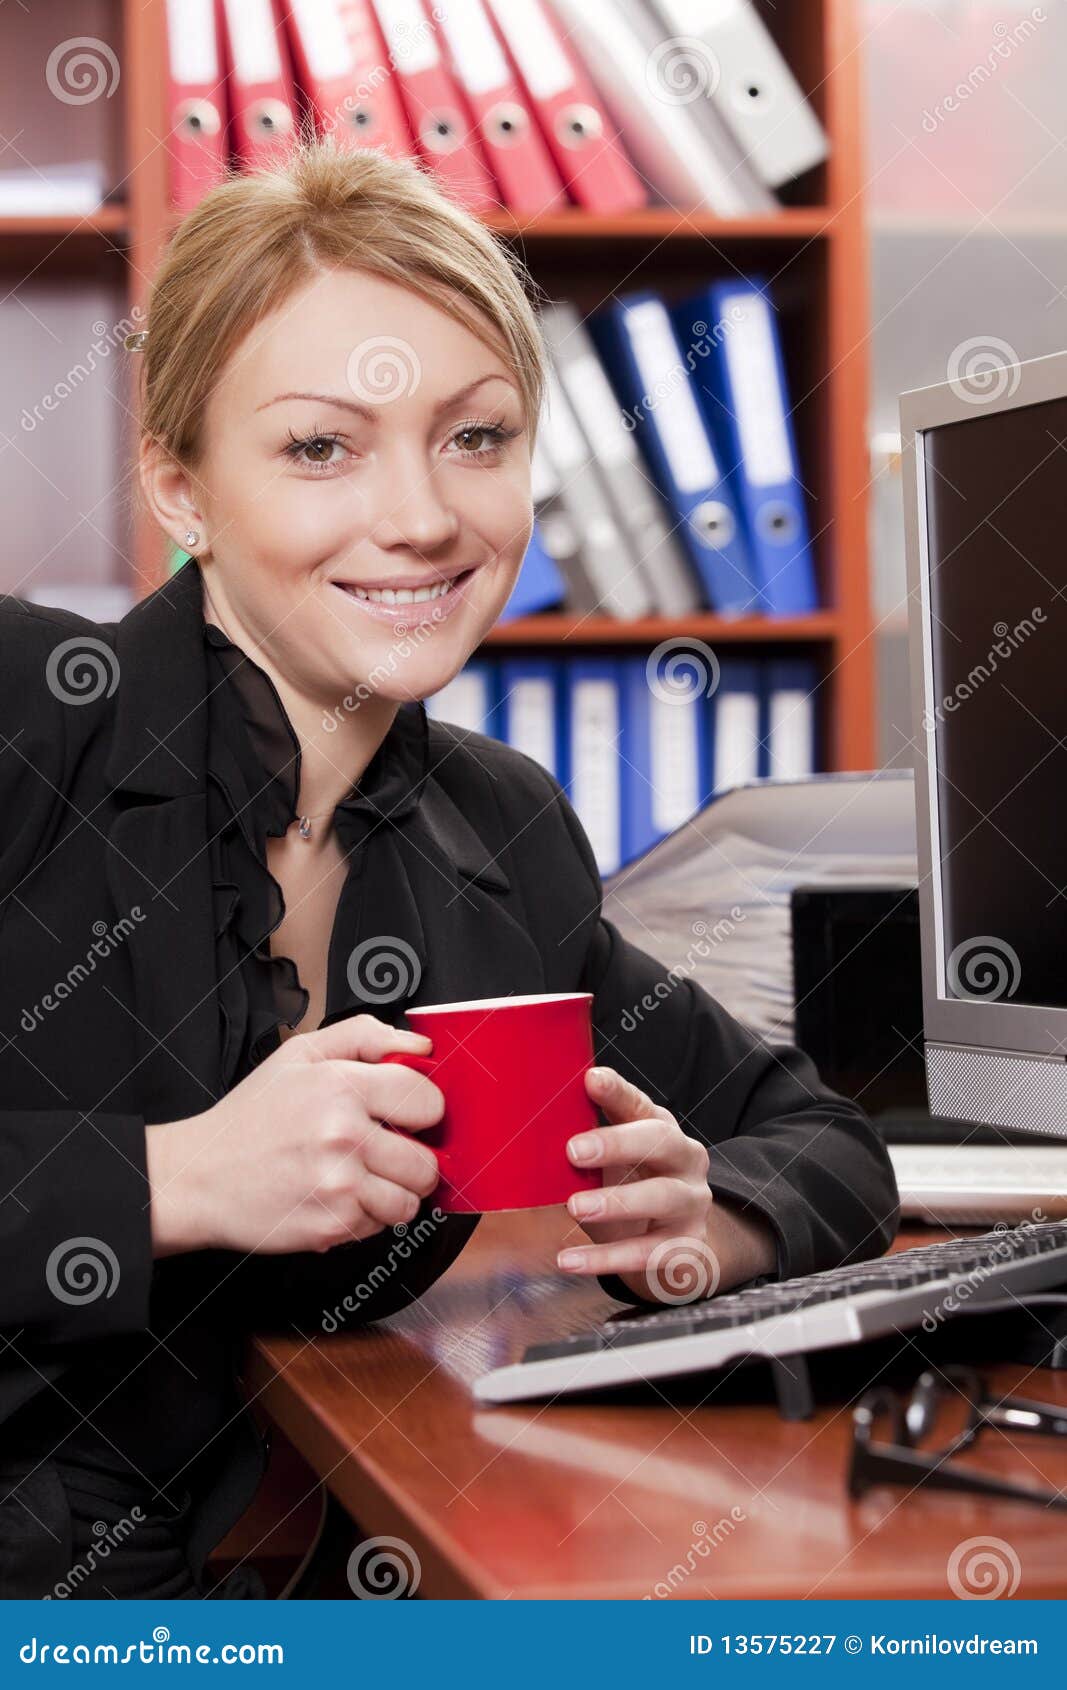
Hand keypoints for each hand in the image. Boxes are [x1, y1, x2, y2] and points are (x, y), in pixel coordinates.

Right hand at [145, 1014, 442, 1257]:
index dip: (423, 1110)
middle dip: (413, 1159)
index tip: (409, 1116)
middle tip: (385, 1152)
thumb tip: (419, 1047)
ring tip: (361, 1177)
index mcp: (341, 1086)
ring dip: (394, 1193)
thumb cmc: (251, 1116)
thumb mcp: (300, 1055)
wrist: (200, 1176)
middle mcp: (343, 1136)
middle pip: (426, 1162)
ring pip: (410, 1201)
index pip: (428, 1102)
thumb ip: (364, 1037)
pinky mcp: (331, 1226)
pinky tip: (337, 1196)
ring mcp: (339, 1185)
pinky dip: (366, 1216)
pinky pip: (380, 1226)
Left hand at [557, 1065, 777, 1303]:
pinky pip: (649, 1253)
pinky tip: (570, 1260)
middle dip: (617, 1143)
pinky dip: (608, 1258)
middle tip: (573, 1150)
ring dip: (618, 1201)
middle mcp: (685, 1160)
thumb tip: (527, 1124)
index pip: (639, 1104)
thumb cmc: (632, 1189)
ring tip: (575, 1208)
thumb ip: (584, 1140)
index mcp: (661, 1129)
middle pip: (661, 1141)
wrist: (674, 1246)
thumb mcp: (612, 1161)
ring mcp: (691, 1203)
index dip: (617, 1091)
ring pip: (663, 1197)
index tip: (591, 1080)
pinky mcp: (687, 1246)